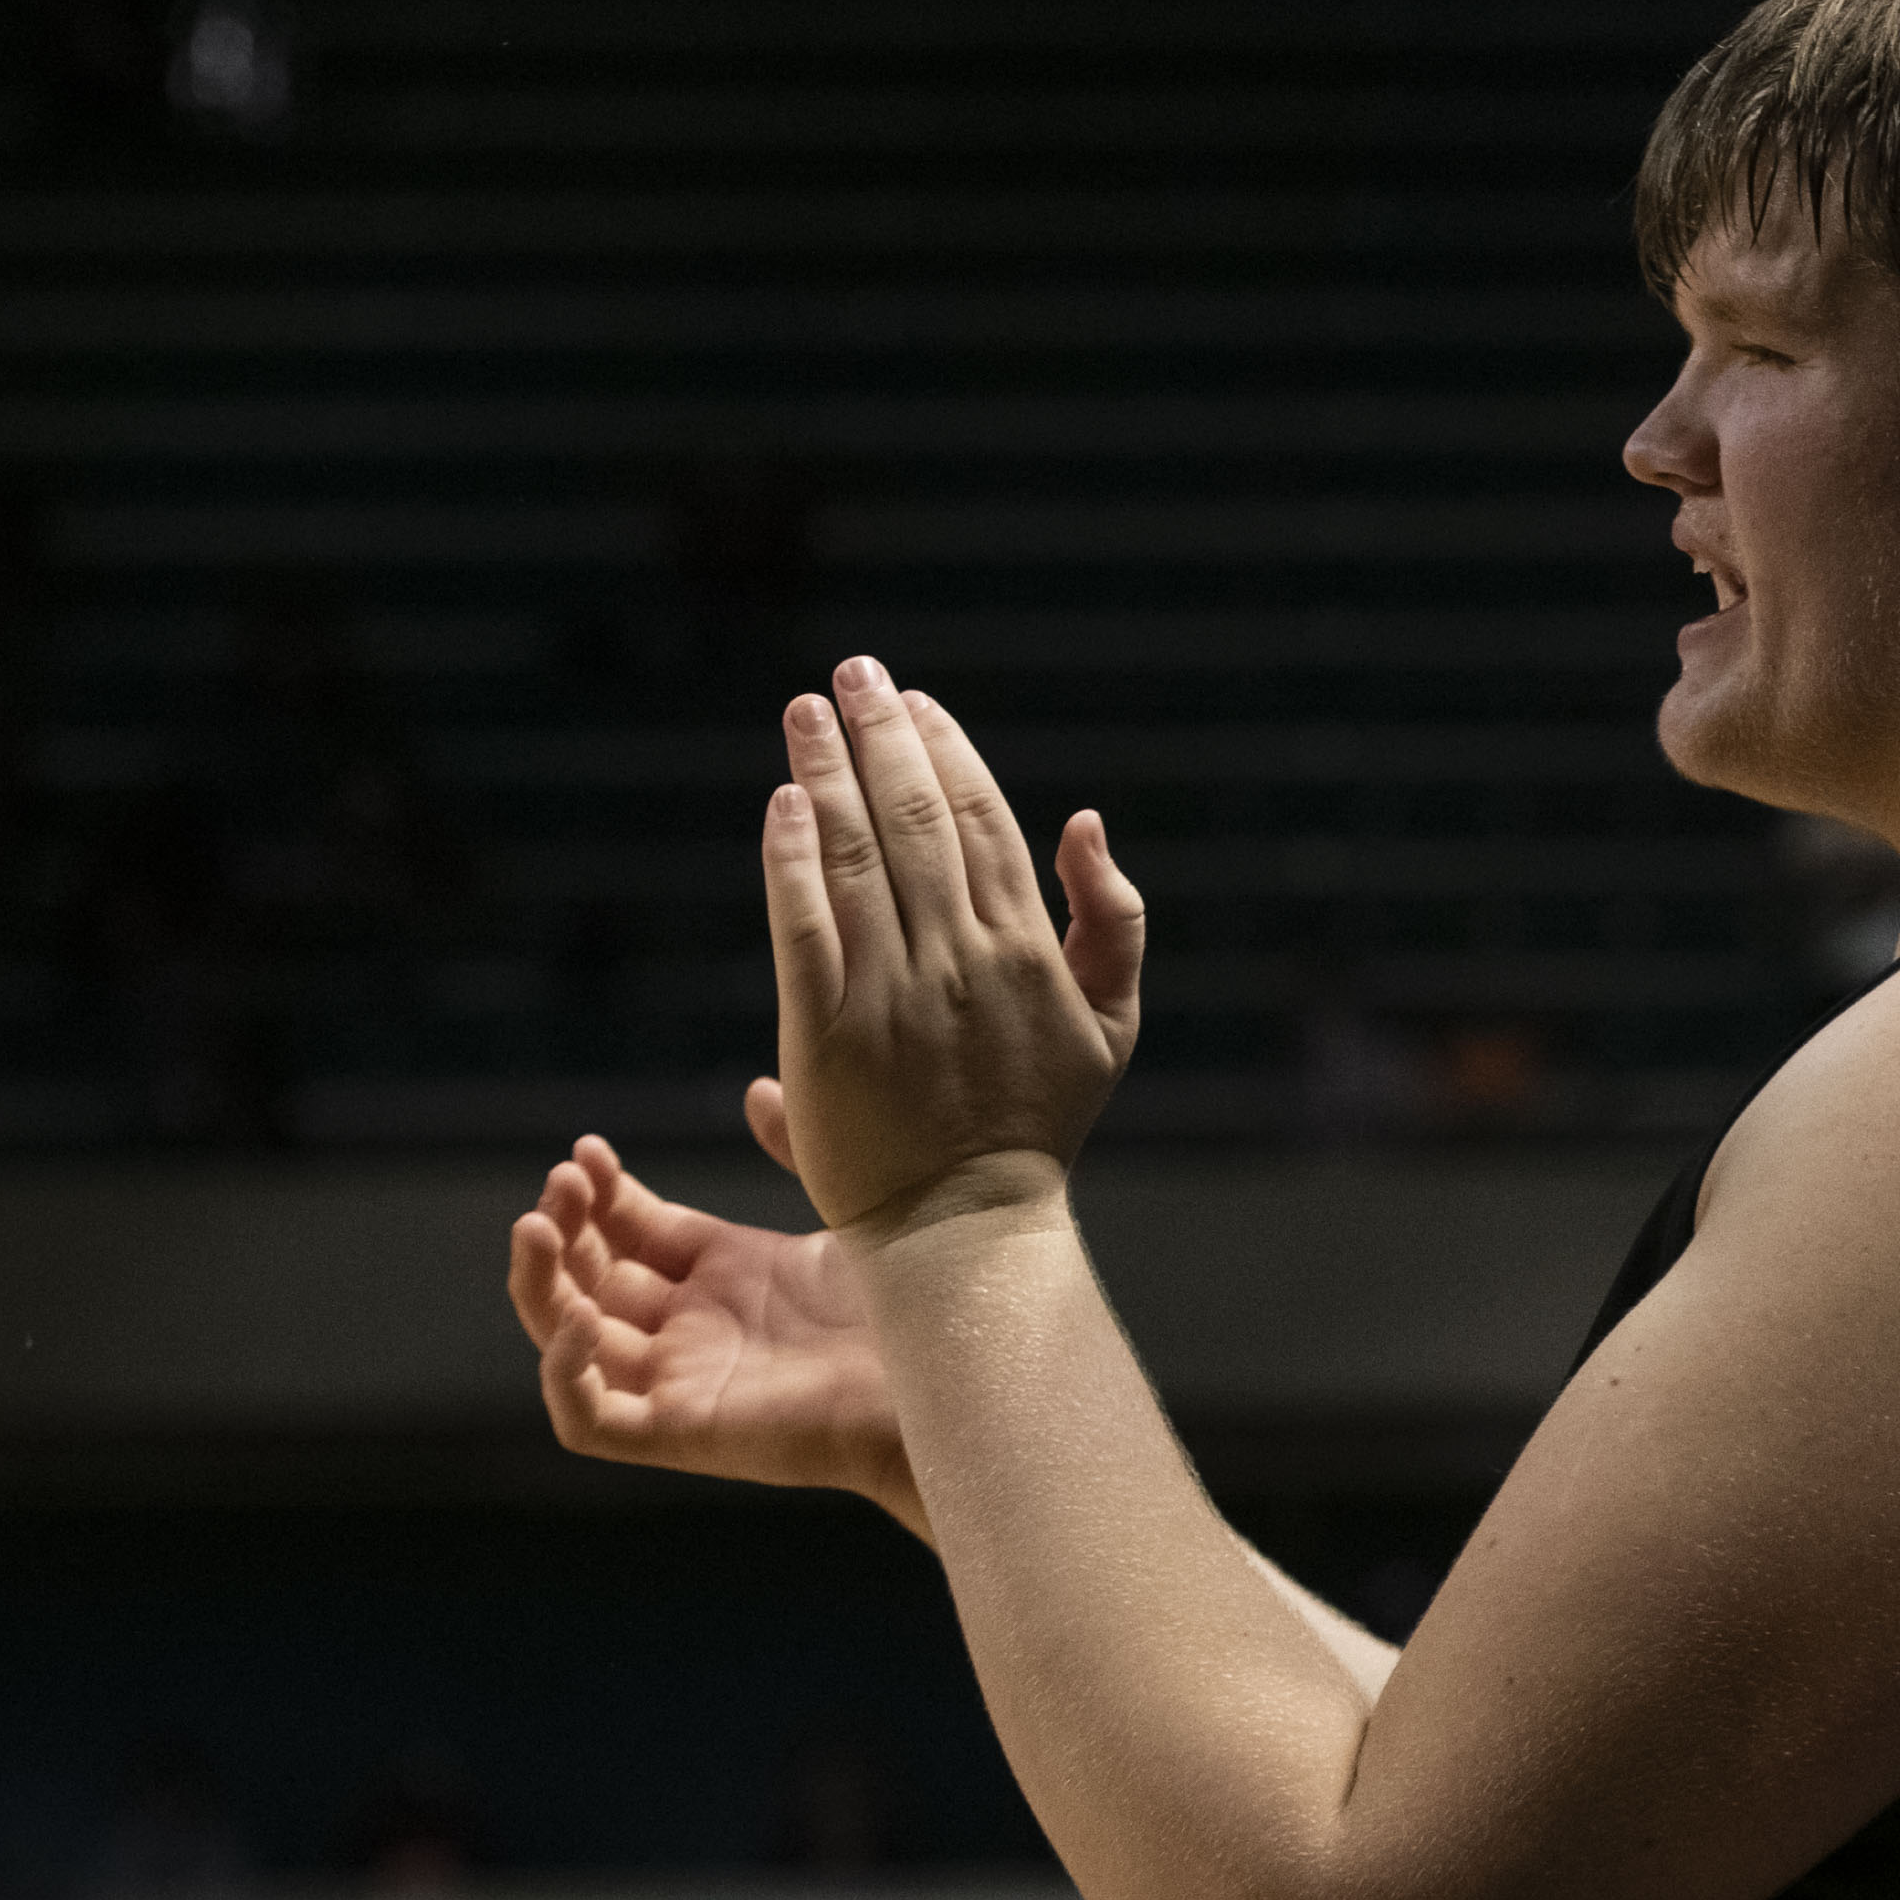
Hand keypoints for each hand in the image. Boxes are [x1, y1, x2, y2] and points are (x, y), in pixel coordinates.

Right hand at [509, 1114, 923, 1528]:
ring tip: (539, 1224)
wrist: (954, 1370)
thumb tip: (755, 1089)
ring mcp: (685, 1383)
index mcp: (727, 1271)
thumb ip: (797, 1149)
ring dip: (538, 1283)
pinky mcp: (685, 1436)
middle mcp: (696, 1327)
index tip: (588, 1150)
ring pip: (568, 1341)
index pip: (629, 1230)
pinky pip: (588, 1420)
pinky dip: (564, 1373)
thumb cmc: (918, 1299)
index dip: (599, 1192)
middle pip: (588, 1278)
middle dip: (562, 1225)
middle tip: (564, 1180)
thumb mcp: (847, 1206)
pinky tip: (579, 1316)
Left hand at [762, 661, 1146, 1237]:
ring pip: (857, 858)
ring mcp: (890, 997)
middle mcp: (961, 962)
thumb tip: (1084, 820)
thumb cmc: (1039, 1124)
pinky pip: (804, 927)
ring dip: (830, 773)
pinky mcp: (824, 1035)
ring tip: (806, 712)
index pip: (982, 823)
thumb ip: (1113, 920)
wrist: (966, 1226)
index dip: (948, 752)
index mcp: (1028, 953)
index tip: (917, 702)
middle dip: (883, 735)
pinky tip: (785, 804)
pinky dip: (794, 858)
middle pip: (916, 821)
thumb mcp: (1112, 1025)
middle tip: (853, 673)